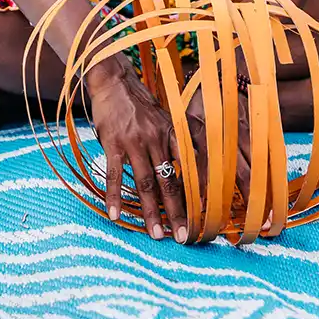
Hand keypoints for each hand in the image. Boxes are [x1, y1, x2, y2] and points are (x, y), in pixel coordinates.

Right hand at [86, 62, 188, 242]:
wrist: (113, 80)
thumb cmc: (139, 104)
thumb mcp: (163, 120)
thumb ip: (173, 144)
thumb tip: (187, 172)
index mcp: (173, 134)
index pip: (191, 168)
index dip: (199, 193)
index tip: (206, 217)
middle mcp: (157, 139)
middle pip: (170, 182)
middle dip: (178, 213)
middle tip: (184, 238)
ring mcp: (134, 141)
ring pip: (145, 183)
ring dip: (151, 212)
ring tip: (156, 235)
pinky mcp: (112, 143)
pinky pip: (113, 175)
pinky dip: (114, 197)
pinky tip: (116, 216)